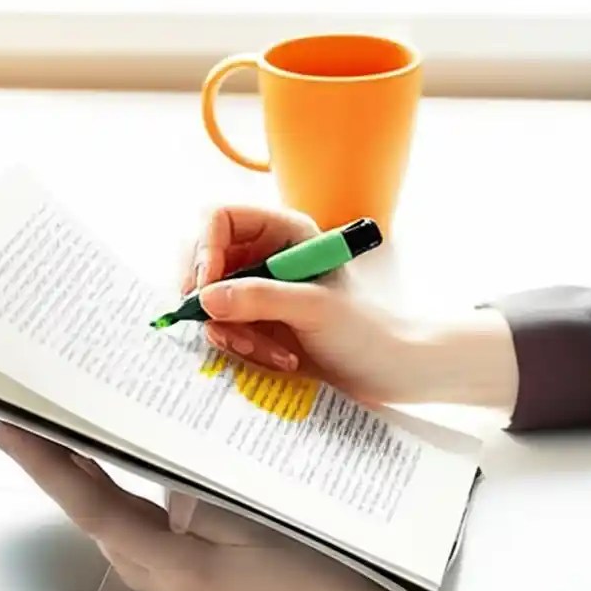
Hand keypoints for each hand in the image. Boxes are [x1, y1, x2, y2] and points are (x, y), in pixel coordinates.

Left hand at [0, 423, 454, 590]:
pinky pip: (197, 580)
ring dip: (148, 516)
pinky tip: (230, 526)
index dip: (47, 466)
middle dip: (92, 485)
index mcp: (185, 580)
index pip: (95, 510)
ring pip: (159, 558)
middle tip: (64, 437)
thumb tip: (176, 468)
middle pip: (119, 537)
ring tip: (149, 468)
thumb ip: (213, 492)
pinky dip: (197, 547)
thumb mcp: (274, 520)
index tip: (8, 432)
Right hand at [182, 205, 518, 409]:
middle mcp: (265, 254)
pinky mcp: (254, 322)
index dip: (204, 248)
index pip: (219, 219)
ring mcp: (256, 289)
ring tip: (266, 350)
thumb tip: (207, 297)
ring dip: (228, 330)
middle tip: (219, 327)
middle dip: (208, 297)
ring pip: (208, 300)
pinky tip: (276, 357)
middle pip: (201, 258)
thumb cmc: (365, 331)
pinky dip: (238, 346)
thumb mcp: (314, 309)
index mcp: (284, 231)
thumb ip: (261, 298)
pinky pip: (221, 328)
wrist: (388, 371)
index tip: (206, 288)